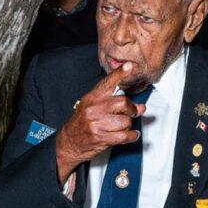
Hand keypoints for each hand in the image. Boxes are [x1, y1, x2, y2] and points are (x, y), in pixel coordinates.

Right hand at [55, 64, 146, 184]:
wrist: (69, 141)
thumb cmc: (80, 123)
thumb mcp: (90, 105)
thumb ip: (112, 102)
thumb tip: (139, 106)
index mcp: (92, 97)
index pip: (108, 83)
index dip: (120, 74)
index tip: (129, 66)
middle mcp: (94, 108)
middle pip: (123, 103)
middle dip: (131, 109)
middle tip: (132, 112)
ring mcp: (97, 123)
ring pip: (125, 121)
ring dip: (128, 125)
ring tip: (121, 126)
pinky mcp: (101, 137)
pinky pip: (124, 135)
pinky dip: (131, 136)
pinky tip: (129, 135)